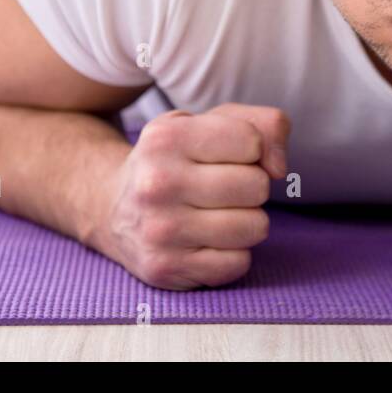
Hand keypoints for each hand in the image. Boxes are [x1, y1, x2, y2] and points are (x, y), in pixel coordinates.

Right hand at [89, 103, 290, 289]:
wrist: (111, 207)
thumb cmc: (175, 161)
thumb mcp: (209, 124)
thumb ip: (262, 125)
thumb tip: (280, 168)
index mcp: (167, 137)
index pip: (251, 141)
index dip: (252, 150)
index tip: (230, 156)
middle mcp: (157, 182)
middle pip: (257, 186)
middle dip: (252, 187)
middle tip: (223, 189)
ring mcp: (160, 229)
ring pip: (254, 227)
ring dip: (247, 222)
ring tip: (218, 214)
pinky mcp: (166, 268)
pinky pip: (238, 263)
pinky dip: (233, 253)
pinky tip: (207, 241)